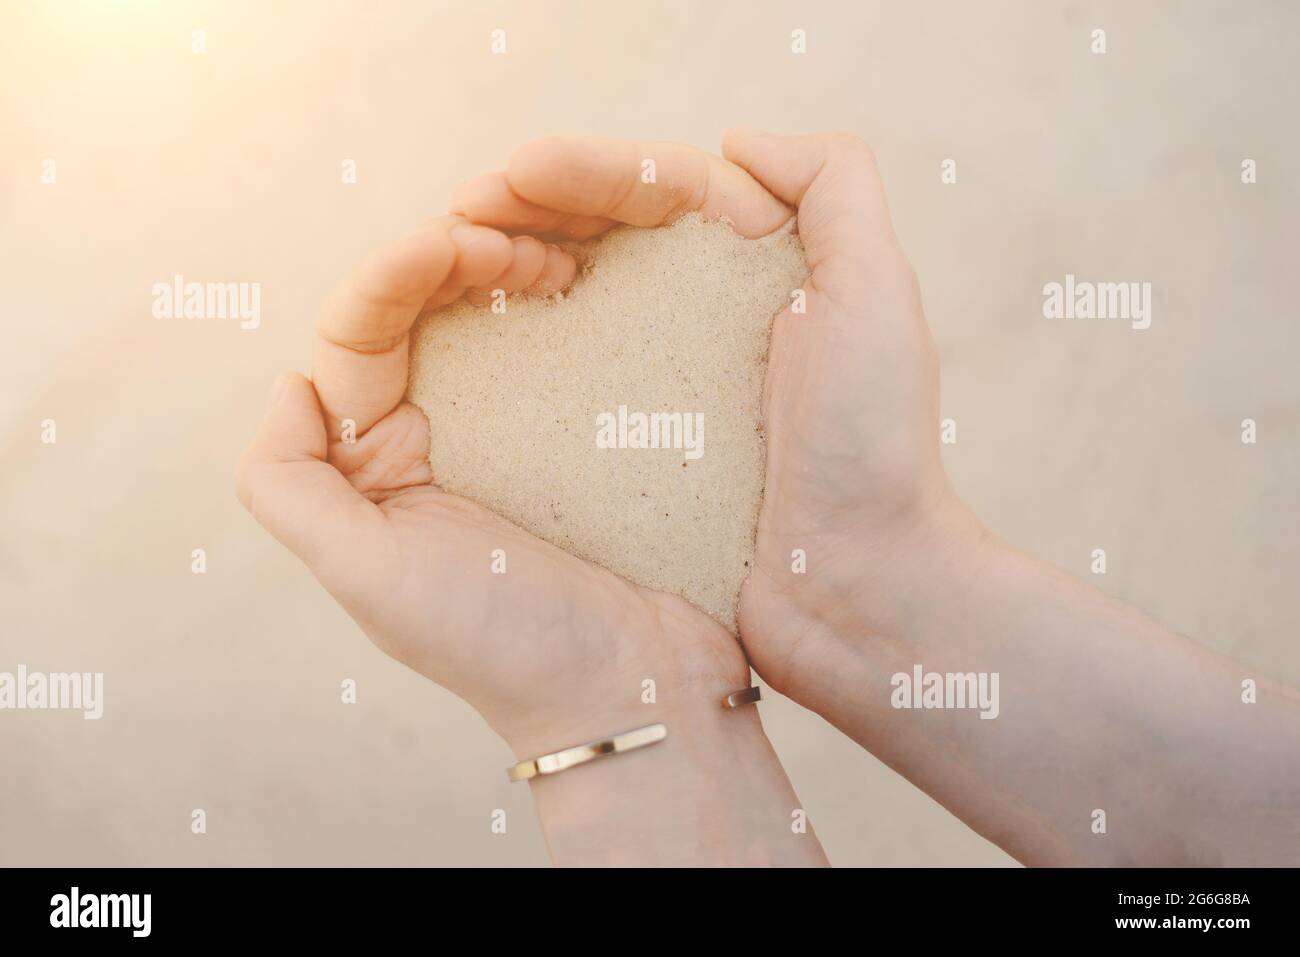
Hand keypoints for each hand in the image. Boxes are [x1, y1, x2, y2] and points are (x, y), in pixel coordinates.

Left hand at [235, 216, 748, 758]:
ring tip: (555, 256)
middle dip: (458, 254)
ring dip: (512, 263)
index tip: (457, 242)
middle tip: (519, 245)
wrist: (638, 688)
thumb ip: (292, 485)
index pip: (361, 337)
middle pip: (426, 309)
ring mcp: (522, 431)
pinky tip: (597, 278)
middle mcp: (440, 438)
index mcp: (376, 464)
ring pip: (494, 315)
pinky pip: (568, 345)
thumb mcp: (367, 574)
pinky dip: (573, 299)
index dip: (395, 275)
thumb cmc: (502, 642)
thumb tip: (290, 384)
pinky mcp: (592, 435)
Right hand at [452, 131, 968, 699]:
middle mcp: (697, 321)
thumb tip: (736, 140)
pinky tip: (466, 336)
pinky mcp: (627, 451)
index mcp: (751, 274)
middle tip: (464, 208)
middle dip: (525, 208)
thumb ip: (832, 185)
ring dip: (503, 267)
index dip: (588, 171)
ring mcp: (657, 387)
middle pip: (598, 238)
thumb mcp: (876, 293)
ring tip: (448, 255)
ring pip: (567, 302)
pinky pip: (557, 384)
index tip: (522, 168)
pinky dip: (510, 349)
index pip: (656, 193)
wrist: (856, 589)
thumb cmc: (872, 446)